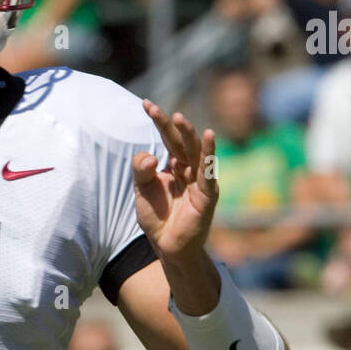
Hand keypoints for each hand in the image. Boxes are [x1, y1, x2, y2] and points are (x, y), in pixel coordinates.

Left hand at [133, 100, 218, 261]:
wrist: (167, 245)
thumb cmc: (156, 217)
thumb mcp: (141, 190)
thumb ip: (141, 170)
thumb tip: (150, 156)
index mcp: (173, 165)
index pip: (166, 138)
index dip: (158, 121)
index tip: (146, 103)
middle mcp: (188, 168)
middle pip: (180, 141)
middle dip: (170, 124)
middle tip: (155, 109)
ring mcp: (199, 180)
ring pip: (195, 152)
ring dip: (188, 134)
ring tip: (179, 118)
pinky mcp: (207, 193)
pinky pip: (208, 170)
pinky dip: (209, 153)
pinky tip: (208, 135)